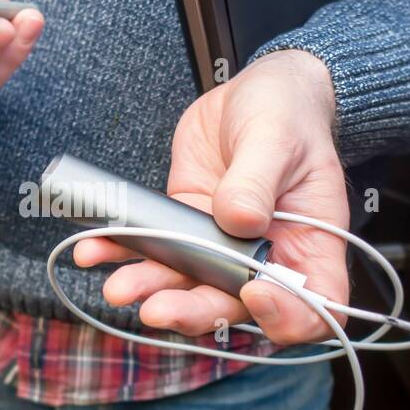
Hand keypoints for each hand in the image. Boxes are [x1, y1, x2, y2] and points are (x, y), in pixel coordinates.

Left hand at [74, 50, 350, 343]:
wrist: (253, 94)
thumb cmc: (286, 115)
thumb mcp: (277, 138)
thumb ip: (258, 180)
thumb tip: (235, 219)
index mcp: (310, 247)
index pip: (314, 307)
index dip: (286, 315)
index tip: (254, 292)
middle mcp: (266, 260)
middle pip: (235, 307)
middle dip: (194, 311)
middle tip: (157, 309)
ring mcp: (220, 249)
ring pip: (188, 287)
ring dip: (151, 290)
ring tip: (118, 287)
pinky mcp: (183, 230)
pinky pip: (153, 251)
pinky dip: (122, 252)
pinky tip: (95, 249)